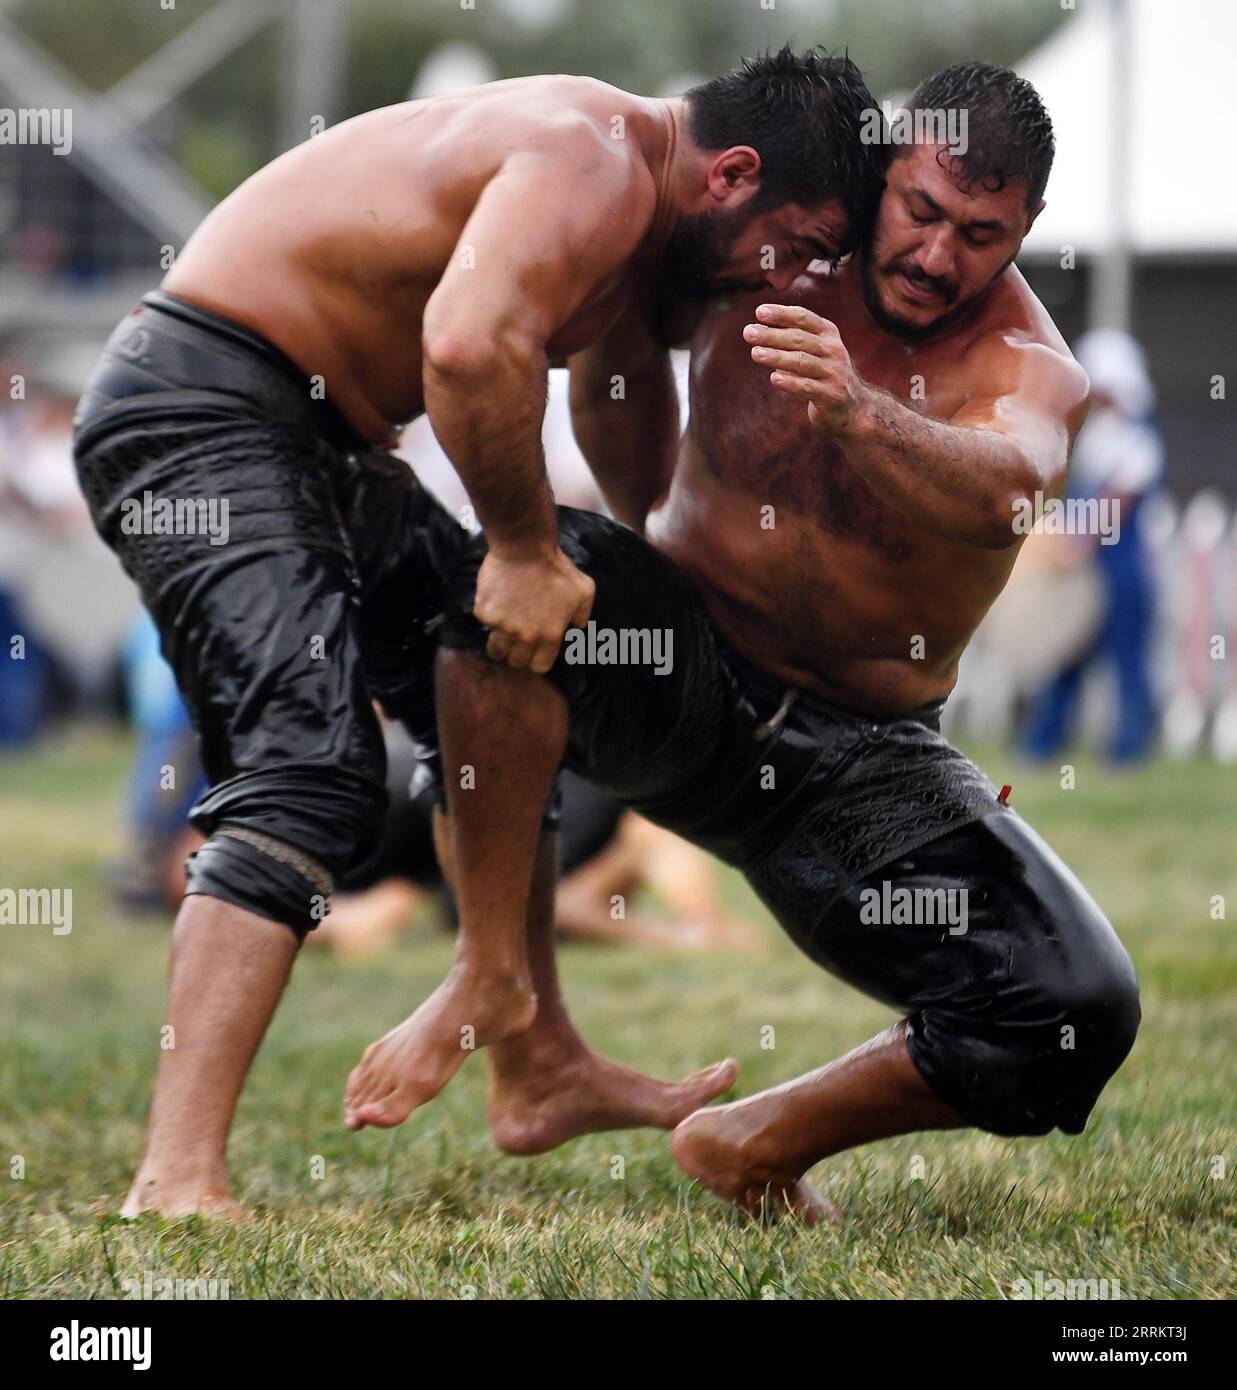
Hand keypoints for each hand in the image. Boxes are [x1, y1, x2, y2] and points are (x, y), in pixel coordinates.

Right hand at [473, 545, 594, 673]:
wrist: (524, 546)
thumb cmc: (556, 567)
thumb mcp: (584, 590)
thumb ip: (583, 614)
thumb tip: (576, 629)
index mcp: (551, 635)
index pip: (540, 666)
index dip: (536, 660)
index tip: (533, 652)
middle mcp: (526, 636)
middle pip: (517, 661)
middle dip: (518, 653)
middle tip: (518, 638)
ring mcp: (503, 626)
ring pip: (496, 651)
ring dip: (500, 644)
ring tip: (503, 630)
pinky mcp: (485, 613)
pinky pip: (484, 623)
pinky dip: (489, 616)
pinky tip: (496, 601)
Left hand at [744, 303, 866, 435]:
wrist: (853, 407)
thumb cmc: (823, 374)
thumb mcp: (813, 351)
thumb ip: (789, 341)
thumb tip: (755, 330)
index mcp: (828, 333)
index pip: (804, 318)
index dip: (781, 314)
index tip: (759, 312)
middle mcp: (833, 349)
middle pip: (800, 339)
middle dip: (772, 335)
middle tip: (748, 333)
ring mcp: (834, 372)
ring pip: (802, 362)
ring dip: (777, 357)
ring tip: (755, 353)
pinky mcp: (832, 395)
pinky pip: (808, 387)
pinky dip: (790, 382)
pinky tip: (774, 378)